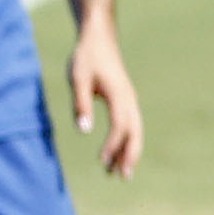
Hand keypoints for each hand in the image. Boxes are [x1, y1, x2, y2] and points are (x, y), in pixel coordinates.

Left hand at [67, 23, 144, 179]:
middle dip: (130, 155)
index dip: (112, 145)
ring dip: (129, 152)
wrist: (99, 37)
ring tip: (120, 173)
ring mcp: (130, 100)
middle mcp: (129, 99)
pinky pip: (131, 126)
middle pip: (135, 132)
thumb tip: (84, 130)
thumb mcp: (78, 77)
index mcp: (118, 94)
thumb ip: (81, 103)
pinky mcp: (126, 101)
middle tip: (123, 177)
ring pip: (135, 131)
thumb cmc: (86, 57)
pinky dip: (127, 142)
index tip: (101, 161)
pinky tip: (118, 155)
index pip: (119, 126)